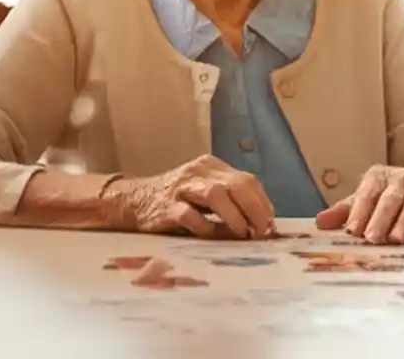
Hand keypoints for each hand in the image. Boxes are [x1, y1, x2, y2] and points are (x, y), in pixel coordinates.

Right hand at [105, 155, 274, 239]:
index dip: (263, 202)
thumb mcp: (205, 191)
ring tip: (242, 234)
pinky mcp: (166, 208)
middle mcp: (198, 172)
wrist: (133, 200)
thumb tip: (261, 223)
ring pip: (215, 195)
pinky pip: (190, 216)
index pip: (247, 179)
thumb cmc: (176, 200)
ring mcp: (181, 188)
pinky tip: (213, 237)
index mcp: (212, 166)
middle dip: (255, 209)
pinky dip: (206, 228)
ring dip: (234, 216)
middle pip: (236, 185)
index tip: (270, 223)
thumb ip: (230, 200)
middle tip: (261, 232)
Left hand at [315, 165, 403, 244]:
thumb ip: (348, 211)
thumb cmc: (399, 198)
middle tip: (371, 238)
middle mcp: (402, 179)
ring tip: (396, 239)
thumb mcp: (373, 200)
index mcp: (380, 177)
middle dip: (380, 218)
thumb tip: (319, 222)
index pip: (368, 193)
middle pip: (390, 198)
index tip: (351, 230)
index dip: (359, 211)